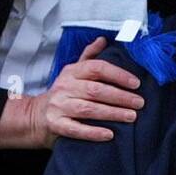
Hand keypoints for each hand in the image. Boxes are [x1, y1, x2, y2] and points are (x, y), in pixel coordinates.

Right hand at [30, 38, 144, 147]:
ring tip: (131, 116)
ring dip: (112, 113)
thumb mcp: (72, 72)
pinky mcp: (56, 125)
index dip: (118, 75)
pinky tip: (109, 135)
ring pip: (88, 109)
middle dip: (120, 96)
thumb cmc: (62, 93)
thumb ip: (89, 57)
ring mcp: (59, 106)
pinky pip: (76, 129)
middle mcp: (64, 87)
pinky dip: (93, 132)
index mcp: (71, 72)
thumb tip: (103, 40)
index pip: (96, 68)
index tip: (136, 83)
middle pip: (95, 90)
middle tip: (139, 103)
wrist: (35, 115)